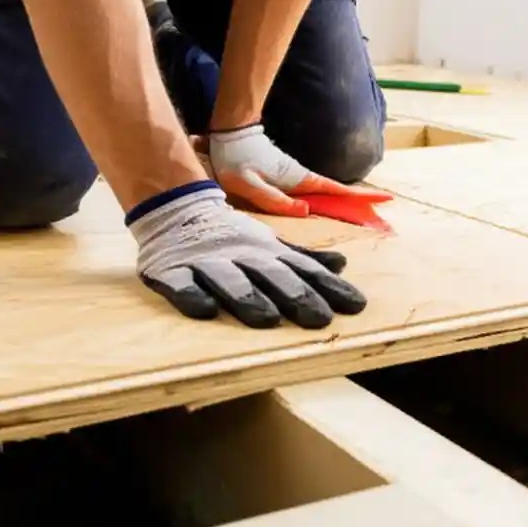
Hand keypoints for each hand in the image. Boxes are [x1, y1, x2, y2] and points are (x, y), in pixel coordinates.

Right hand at [127, 182, 366, 328]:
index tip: (354, 306)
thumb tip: (341, 266)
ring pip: (229, 279)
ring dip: (248, 297)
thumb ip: (302, 259)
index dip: (328, 287)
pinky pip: (181, 284)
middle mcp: (240, 256)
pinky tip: (205, 310)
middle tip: (319, 318)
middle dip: (296, 295)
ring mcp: (206, 262)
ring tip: (268, 319)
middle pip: (271, 275)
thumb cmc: (230, 236)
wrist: (175, 208)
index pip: (302, 270)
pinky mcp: (172, 271)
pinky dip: (192, 295)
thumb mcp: (269, 243)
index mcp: (265, 251)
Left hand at [207, 124, 390, 216]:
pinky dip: (329, 198)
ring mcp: (296, 178)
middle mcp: (302, 179)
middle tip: (383, 215)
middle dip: (360, 202)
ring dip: (347, 202)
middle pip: (337, 193)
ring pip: (327, 193)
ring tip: (367, 213)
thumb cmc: (236, 160)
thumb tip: (305, 211)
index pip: (335, 190)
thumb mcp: (250, 185)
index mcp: (297, 180)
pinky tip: (335, 206)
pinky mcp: (289, 178)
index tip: (383, 198)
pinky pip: (315, 191)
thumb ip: (275, 200)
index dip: (358, 196)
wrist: (231, 134)